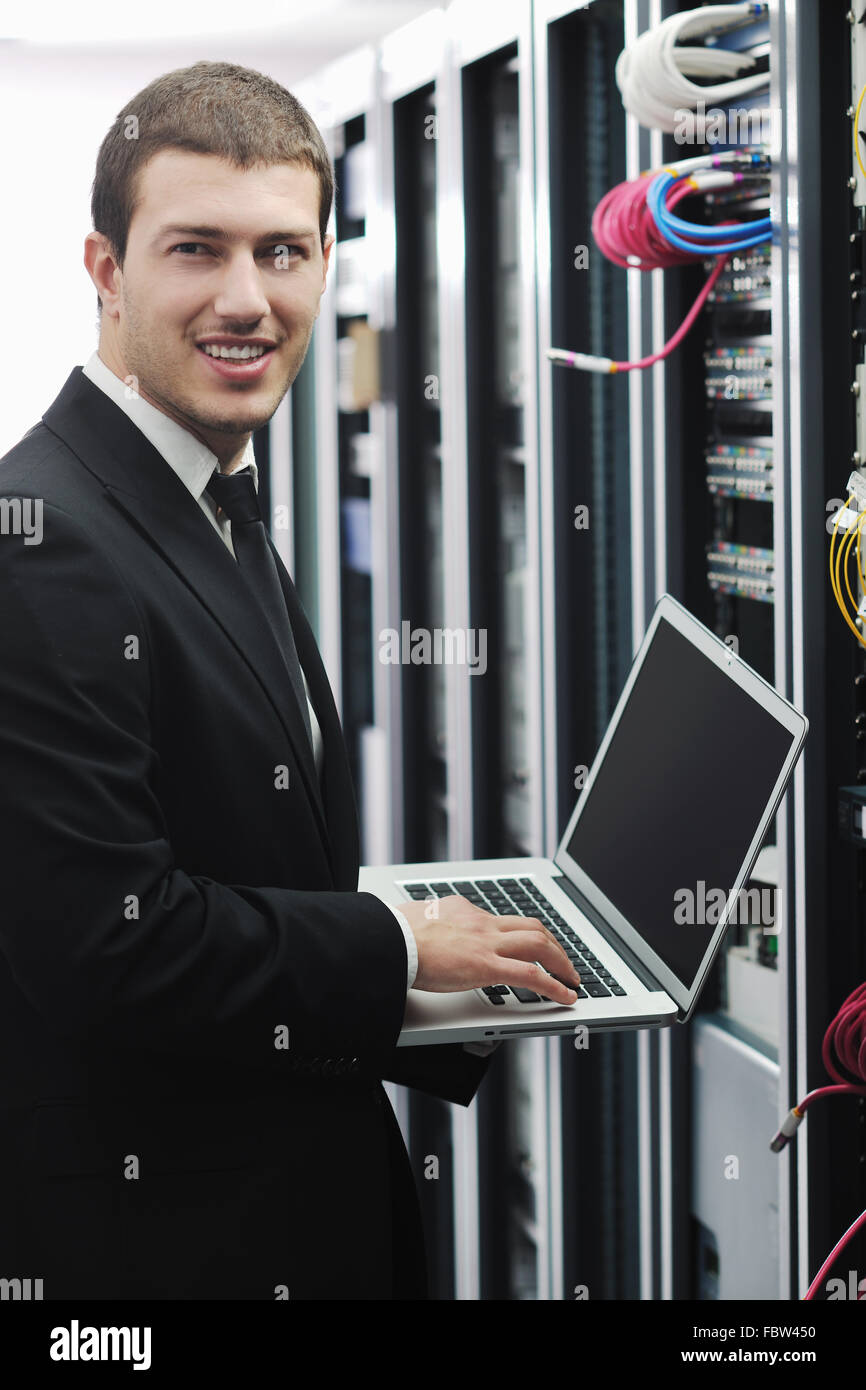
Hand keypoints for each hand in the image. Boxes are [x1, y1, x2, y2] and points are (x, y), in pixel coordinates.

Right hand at [396, 895, 580, 1005]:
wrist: (389, 939)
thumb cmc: (394, 934)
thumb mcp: (416, 920)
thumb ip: (429, 926)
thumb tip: (418, 927)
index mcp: (464, 911)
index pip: (503, 919)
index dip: (521, 933)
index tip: (528, 943)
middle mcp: (481, 922)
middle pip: (532, 927)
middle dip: (553, 944)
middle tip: (563, 960)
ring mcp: (487, 942)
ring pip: (539, 945)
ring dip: (561, 962)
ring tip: (572, 978)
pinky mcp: (486, 966)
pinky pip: (531, 975)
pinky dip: (554, 986)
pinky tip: (566, 997)